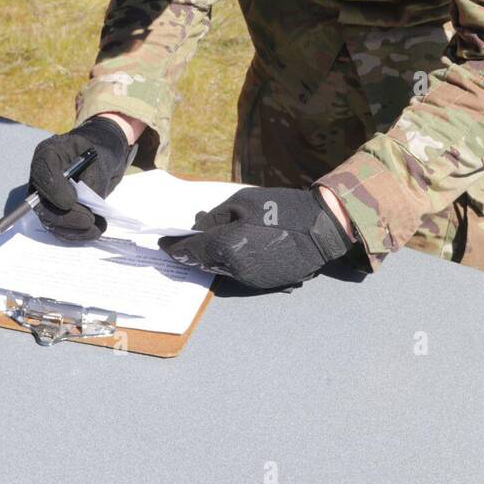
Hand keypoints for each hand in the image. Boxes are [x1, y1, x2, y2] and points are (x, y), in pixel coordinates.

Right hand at [29, 116, 133, 242]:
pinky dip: (75, 233)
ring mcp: (44, 197)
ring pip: (50, 220)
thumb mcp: (99, 159)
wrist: (99, 158)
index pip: (42, 173)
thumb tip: (87, 206)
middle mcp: (41, 178)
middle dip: (67, 216)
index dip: (53, 191)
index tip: (69, 202)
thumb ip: (92, 180)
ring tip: (96, 229)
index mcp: (48, 154)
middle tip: (89, 220)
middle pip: (43, 204)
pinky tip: (93, 231)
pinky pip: (59, 227)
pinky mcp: (53, 211)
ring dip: (73, 229)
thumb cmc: (98, 154)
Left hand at [158, 185, 351, 289]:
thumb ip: (216, 216)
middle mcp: (235, 268)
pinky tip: (231, 249)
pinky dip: (228, 262)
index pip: (190, 250)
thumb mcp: (244, 201)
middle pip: (202, 263)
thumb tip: (199, 227)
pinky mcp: (262, 283)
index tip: (162, 243)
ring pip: (219, 269)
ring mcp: (250, 279)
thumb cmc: (282, 209)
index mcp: (227, 246)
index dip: (174, 247)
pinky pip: (237, 272)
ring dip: (210, 258)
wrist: (321, 228)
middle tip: (181, 242)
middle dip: (190, 253)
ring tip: (206, 243)